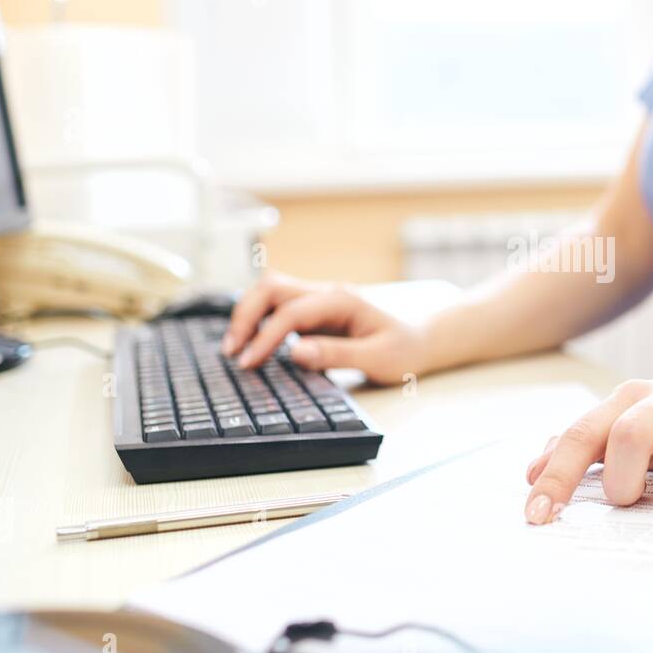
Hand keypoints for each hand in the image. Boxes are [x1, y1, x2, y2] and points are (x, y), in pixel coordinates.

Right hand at [221, 272, 427, 384]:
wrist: (420, 341)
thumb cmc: (404, 350)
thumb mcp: (378, 359)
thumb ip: (337, 355)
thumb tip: (295, 351)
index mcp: (342, 300)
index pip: (290, 312)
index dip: (264, 337)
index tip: (248, 364)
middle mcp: (326, 293)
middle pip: (271, 288)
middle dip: (245, 316)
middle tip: (232, 352)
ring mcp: (318, 300)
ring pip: (270, 292)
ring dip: (247, 314)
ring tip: (234, 348)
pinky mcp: (314, 312)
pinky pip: (277, 306)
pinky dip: (258, 319)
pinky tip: (250, 342)